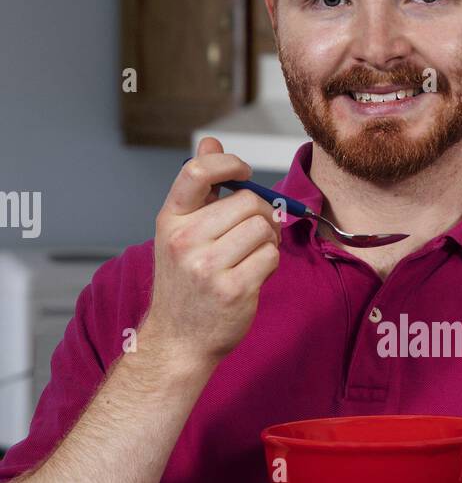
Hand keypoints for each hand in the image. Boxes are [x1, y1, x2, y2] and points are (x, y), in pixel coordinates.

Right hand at [141, 136, 281, 369]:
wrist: (178, 340)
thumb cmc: (184, 284)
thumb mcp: (180, 232)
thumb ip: (199, 190)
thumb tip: (210, 142)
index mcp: (170, 220)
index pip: (197, 172)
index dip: (228, 163)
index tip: (242, 172)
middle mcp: (185, 241)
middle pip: (247, 201)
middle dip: (261, 213)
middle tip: (254, 232)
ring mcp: (208, 267)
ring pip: (262, 227)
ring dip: (267, 239)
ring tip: (252, 254)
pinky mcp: (234, 289)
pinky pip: (271, 255)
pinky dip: (270, 262)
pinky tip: (254, 274)